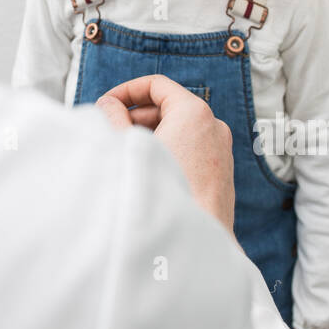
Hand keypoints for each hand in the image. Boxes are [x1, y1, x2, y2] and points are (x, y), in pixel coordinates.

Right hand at [96, 73, 234, 232]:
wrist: (194, 245)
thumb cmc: (163, 195)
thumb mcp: (129, 147)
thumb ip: (113, 117)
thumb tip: (108, 105)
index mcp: (194, 113)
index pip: (156, 84)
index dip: (126, 90)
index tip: (107, 104)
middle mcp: (214, 126)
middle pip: (168, 106)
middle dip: (136, 115)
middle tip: (110, 130)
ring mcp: (221, 151)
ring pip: (180, 129)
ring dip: (151, 135)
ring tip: (127, 154)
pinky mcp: (221, 173)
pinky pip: (192, 150)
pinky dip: (169, 151)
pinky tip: (148, 171)